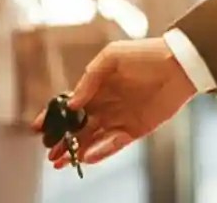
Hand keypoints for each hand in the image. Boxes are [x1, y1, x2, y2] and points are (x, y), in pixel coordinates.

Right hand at [31, 38, 197, 167]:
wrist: (179, 64)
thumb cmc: (145, 54)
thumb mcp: (112, 57)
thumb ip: (90, 78)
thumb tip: (73, 102)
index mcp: (98, 87)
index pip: (71, 105)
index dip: (55, 117)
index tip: (37, 128)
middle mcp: (107, 104)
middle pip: (79, 127)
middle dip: (63, 141)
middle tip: (48, 153)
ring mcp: (121, 118)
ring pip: (93, 139)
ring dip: (76, 151)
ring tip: (60, 162)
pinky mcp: (136, 129)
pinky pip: (114, 144)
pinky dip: (101, 152)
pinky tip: (86, 157)